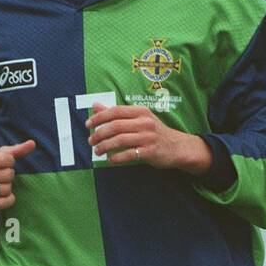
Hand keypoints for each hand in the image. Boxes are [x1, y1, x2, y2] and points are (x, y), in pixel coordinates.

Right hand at [0, 141, 34, 208]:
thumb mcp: (0, 155)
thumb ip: (17, 150)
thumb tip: (32, 143)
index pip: (6, 160)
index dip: (10, 162)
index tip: (5, 164)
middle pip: (7, 175)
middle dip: (10, 176)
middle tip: (4, 176)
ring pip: (5, 189)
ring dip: (8, 188)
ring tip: (2, 185)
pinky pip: (2, 203)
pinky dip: (9, 200)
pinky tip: (7, 196)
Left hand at [86, 103, 210, 174]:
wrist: (178, 147)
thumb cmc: (155, 132)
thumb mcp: (138, 119)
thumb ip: (117, 114)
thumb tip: (95, 106)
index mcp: (140, 112)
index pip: (115, 111)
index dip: (99, 117)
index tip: (88, 125)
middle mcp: (144, 122)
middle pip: (115, 126)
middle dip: (99, 133)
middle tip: (90, 141)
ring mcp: (148, 137)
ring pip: (120, 140)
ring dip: (105, 146)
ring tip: (97, 151)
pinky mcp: (150, 151)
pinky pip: (129, 154)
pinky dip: (117, 157)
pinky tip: (110, 159)